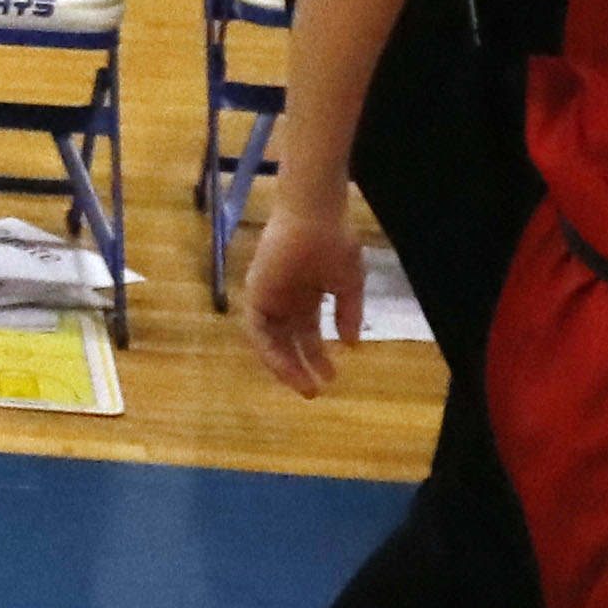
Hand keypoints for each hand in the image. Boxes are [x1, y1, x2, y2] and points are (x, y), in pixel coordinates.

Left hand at [240, 189, 370, 396]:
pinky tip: (288, 365)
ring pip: (271, 341)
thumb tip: (351, 344)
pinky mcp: (256, 292)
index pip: (308, 334)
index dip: (318, 357)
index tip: (332, 378)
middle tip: (315, 392)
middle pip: (289, 342)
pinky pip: (258, 330)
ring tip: (304, 385)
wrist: (315, 215)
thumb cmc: (334, 242)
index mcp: (306, 295)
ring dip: (284, 366)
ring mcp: (269, 296)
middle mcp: (285, 299)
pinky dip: (270, 350)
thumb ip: (349, 314)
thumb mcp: (349, 284)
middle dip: (301, 367)